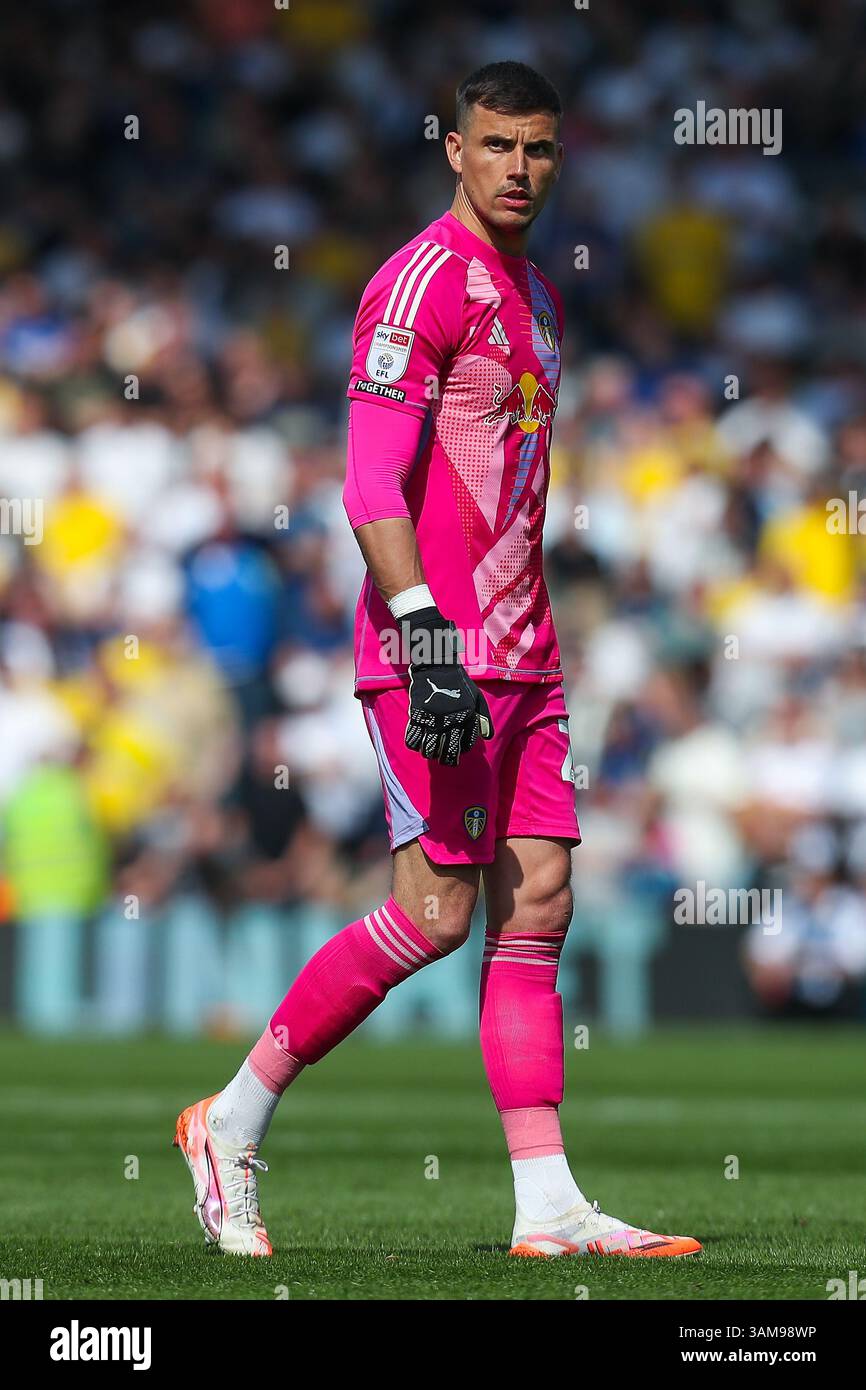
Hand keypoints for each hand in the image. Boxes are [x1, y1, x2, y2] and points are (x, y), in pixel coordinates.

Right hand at [402, 607, 493, 765]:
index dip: (461, 751)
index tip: (456, 749)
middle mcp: (450, 721)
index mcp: (467, 717)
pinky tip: (416, 742)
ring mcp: (433, 718)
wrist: (437, 665)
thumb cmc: (458, 681)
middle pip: (447, 752)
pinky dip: (414, 744)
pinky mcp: (417, 714)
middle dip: (446, 759)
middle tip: (442, 759)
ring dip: (429, 752)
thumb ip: (483, 718)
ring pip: (429, 749)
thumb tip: (486, 737)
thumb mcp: (476, 697)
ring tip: (429, 749)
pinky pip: (412, 738)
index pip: (465, 745)